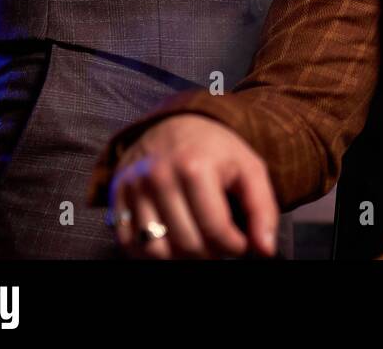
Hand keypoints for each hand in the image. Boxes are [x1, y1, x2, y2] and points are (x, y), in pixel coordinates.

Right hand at [108, 114, 278, 259]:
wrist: (175, 123)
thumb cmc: (217, 150)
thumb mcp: (250, 169)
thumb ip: (262, 209)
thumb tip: (265, 251)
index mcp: (195, 167)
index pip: (215, 231)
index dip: (235, 247)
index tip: (241, 244)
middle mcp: (159, 176)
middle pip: (186, 245)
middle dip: (211, 254)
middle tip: (220, 245)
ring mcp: (134, 187)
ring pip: (155, 251)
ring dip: (181, 259)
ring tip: (198, 245)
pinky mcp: (117, 195)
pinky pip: (130, 244)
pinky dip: (153, 254)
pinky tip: (173, 241)